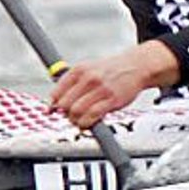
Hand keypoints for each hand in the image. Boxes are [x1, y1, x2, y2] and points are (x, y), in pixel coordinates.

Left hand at [48, 40, 180, 129]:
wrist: (136, 66)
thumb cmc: (112, 70)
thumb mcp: (89, 68)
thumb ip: (72, 83)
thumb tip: (55, 101)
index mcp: (79, 70)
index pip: (57, 92)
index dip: (52, 105)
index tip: (52, 112)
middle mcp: (88, 78)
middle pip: (65, 104)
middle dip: (64, 114)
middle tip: (69, 116)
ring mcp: (100, 89)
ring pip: (76, 112)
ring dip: (75, 120)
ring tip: (79, 120)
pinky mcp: (111, 99)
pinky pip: (92, 116)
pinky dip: (86, 123)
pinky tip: (87, 123)